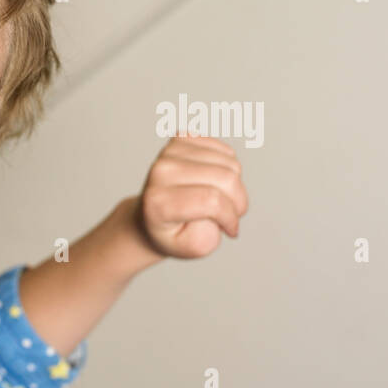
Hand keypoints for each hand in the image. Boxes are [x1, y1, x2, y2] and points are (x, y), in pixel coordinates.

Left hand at [132, 133, 248, 258]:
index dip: (230, 218)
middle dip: (237, 202)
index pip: (212, 201)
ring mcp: (170, 151)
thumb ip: (205, 238)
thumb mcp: (189, 248)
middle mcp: (160, 171)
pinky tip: (214, 183)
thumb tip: (211, 208)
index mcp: (158, 201)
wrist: (149, 217)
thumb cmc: (171, 234)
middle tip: (229, 216)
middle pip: (226, 178)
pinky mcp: (182, 139)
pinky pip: (227, 152)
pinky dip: (229, 170)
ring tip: (220, 201)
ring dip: (235, 187)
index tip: (229, 230)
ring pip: (231, 164)